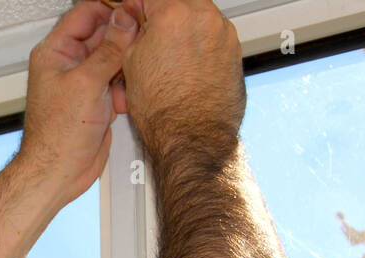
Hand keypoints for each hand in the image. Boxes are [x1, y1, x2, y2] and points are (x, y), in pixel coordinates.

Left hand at [14, 0, 139, 207]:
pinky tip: (127, 98)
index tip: (134, 7)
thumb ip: (108, 49)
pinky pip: (118, 81)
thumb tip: (124, 20)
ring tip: (135, 70)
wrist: (58, 174)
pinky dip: (126, 87)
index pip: (85, 13)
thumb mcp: (86, 84)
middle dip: (124, 36)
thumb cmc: (56, 137)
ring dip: (127, 64)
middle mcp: (68, 64)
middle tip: (144, 36)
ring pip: (114, 58)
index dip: (111, 7)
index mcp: (55, 52)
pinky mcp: (97, 99)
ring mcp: (83, 82)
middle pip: (103, 33)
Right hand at [118, 0, 245, 162]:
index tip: (133, 13)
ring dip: (183, 26)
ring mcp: (222, 32)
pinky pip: (212, 33)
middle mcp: (203, 17)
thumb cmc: (164, 111)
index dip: (137, 6)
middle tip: (149, 33)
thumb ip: (133, 33)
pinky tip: (186, 64)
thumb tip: (134, 22)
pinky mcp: (234, 48)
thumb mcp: (130, 64)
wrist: (192, 137)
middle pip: (178, 0)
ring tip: (169, 54)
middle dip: (162, 13)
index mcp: (173, 14)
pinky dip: (199, 41)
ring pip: (198, 14)